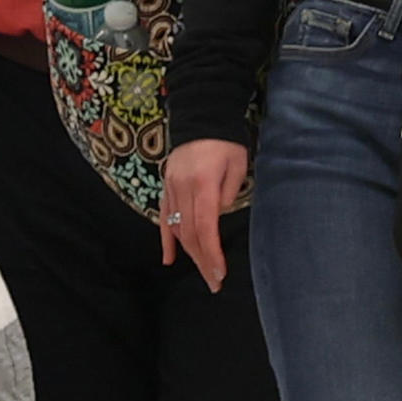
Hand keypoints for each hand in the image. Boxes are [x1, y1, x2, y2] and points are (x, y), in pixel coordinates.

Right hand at [160, 140, 249, 287]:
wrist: (202, 116)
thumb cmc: (226, 142)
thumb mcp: (237, 165)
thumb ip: (226, 194)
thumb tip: (217, 217)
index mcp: (202, 184)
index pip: (205, 228)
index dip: (212, 254)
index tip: (219, 274)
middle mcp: (183, 189)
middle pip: (190, 234)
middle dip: (203, 262)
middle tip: (214, 283)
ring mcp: (171, 188)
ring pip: (177, 229)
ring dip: (190, 254)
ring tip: (203, 274)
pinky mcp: (167, 186)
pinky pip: (164, 218)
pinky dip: (166, 240)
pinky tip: (169, 260)